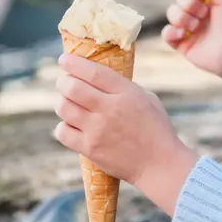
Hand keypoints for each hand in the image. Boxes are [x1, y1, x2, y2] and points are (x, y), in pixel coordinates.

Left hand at [54, 53, 196, 212]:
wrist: (159, 163)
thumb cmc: (155, 127)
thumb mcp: (146, 97)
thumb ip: (122, 87)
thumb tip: (96, 78)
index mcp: (125, 93)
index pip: (94, 72)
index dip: (74, 63)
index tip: (63, 59)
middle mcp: (109, 109)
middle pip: (72, 88)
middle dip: (63, 82)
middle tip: (64, 82)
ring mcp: (97, 130)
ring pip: (64, 108)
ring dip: (62, 102)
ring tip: (67, 102)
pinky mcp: (90, 148)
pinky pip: (62, 132)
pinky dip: (63, 126)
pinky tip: (71, 124)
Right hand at [161, 0, 221, 81]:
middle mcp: (196, 11)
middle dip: (189, 3)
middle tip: (204, 13)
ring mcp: (187, 27)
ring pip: (171, 13)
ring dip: (183, 18)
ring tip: (198, 27)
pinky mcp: (180, 43)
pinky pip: (166, 33)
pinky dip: (172, 32)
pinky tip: (184, 35)